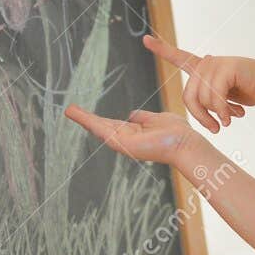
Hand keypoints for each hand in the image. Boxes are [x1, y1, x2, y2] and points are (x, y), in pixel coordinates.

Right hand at [62, 100, 194, 164]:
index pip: (110, 124)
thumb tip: (132, 114)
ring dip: (83, 120)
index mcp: (133, 133)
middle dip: (84, 119)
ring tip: (69, 110)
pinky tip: (81, 116)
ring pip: (99, 130)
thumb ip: (143, 117)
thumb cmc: (176, 133)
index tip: (84, 110)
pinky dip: (92, 123)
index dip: (96, 117)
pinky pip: (105, 132)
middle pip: (100, 127)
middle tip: (68, 110)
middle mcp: (126, 140)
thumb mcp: (156, 119)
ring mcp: (124, 144)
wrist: (185, 143)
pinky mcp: (125, 145)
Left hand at [142, 31, 254, 131]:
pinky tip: (235, 116)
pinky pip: (216, 98)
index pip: (179, 57)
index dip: (162, 49)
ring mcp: (215, 64)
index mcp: (202, 67)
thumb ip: (208, 96)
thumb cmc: (247, 90)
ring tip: (231, 118)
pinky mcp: (225, 69)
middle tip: (215, 128)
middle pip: (189, 97)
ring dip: (217, 115)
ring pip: (203, 100)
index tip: (145, 40)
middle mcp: (205, 63)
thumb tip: (203, 109)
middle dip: (201, 117)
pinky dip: (224, 111)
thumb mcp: (222, 94)